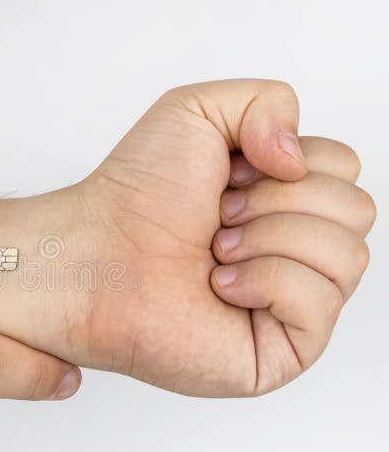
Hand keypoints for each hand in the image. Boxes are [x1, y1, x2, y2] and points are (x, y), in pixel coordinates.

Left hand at [74, 79, 375, 394]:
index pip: (344, 168)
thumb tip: (302, 159)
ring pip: (350, 254)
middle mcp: (292, 249)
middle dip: (279, 200)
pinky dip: (268, 281)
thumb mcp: (198, 110)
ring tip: (215, 251)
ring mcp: (290, 302)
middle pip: (358, 209)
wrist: (94, 254)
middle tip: (217, 217)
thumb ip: (269, 102)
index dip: (288, 162)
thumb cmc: (135, 193)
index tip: (228, 178)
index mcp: (283, 199)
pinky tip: (220, 286)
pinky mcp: (281, 349)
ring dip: (271, 238)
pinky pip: (322, 303)